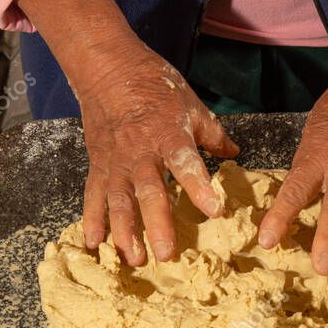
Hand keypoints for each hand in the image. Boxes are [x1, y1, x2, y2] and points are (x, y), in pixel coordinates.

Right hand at [78, 44, 237, 264]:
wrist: (108, 68)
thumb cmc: (153, 85)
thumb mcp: (189, 103)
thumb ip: (212, 133)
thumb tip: (235, 152)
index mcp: (168, 134)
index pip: (187, 163)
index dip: (200, 187)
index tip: (215, 211)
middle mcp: (141, 152)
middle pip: (149, 192)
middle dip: (157, 225)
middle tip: (167, 254)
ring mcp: (116, 161)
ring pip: (119, 201)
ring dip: (125, 232)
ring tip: (135, 259)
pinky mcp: (99, 165)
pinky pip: (94, 196)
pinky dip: (92, 220)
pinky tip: (94, 244)